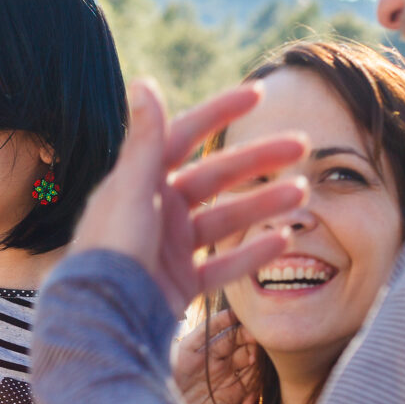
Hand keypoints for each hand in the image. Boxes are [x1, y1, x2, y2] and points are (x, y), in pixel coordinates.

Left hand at [70, 79, 308, 309]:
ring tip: (302, 194)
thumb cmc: (109, 252)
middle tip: (301, 144)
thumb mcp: (130, 190)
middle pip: (216, 175)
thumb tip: (143, 81)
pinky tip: (282, 241)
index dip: (219, 113)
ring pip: (226, 218)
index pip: (184, 136)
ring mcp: (171, 248)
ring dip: (263, 204)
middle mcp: (157, 210)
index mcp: (141, 182)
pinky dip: (252, 253)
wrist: (102, 322)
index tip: (257, 94)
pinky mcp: (181, 284)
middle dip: (259, 159)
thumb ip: (144, 140)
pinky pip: (224, 265)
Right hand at [171, 304, 259, 403]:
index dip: (266, 367)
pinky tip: (232, 316)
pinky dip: (217, 324)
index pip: (253, 377)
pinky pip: (202, 336)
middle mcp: (217, 379)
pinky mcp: (184, 357)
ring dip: (241, 334)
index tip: (279, 359)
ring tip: (253, 328)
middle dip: (256, 347)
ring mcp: (201, 367)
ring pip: (227, 344)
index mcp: (229, 399)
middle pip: (243, 356)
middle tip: (269, 339)